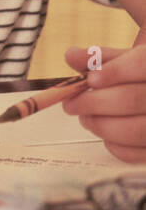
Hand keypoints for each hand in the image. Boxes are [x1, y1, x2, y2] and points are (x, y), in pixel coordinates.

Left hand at [62, 35, 145, 163]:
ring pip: (135, 129)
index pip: (141, 64)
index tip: (90, 79)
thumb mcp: (122, 61)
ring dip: (100, 125)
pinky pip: (135, 153)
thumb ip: (98, 58)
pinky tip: (105, 135)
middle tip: (71, 104)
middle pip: (132, 99)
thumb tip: (72, 55)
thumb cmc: (136, 78)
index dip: (114, 72)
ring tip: (85, 118)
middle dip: (93, 102)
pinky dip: (114, 145)